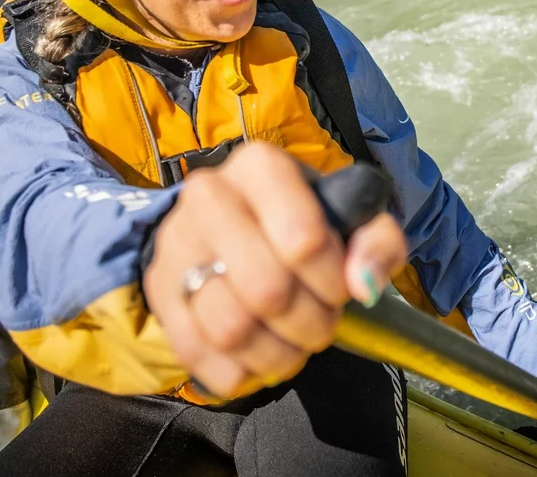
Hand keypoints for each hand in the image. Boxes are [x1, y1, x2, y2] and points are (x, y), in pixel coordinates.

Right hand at [143, 143, 407, 397]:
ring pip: (229, 328)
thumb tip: (363, 284)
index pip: (304, 240)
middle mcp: (207, 195)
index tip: (340, 287)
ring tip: (293, 342)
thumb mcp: (355, 218)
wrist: (234, 224)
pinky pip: (197, 353)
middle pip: (266, 290)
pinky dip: (239, 370)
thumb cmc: (304, 220)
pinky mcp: (158, 289)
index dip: (332, 280)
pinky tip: (258, 354)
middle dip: (309, 322)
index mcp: (260, 167)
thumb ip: (378, 242)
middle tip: (321, 324)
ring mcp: (175, 244)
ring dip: (276, 353)